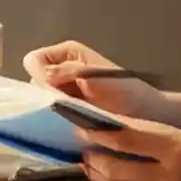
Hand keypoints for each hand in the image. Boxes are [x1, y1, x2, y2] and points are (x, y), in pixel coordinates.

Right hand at [22, 40, 164, 118]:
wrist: (147, 115)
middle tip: (64, 108)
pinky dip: (52, 120)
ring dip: (49, 109)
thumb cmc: (127, 91)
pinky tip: (67, 127)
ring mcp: (62, 91)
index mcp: (67, 53)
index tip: (54, 91)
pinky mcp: (65, 110)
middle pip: (33, 81)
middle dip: (43, 95)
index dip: (39, 75)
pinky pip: (47, 114)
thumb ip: (71, 71)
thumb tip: (44, 74)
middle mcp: (60, 69)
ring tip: (68, 119)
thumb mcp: (99, 76)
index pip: (33, 60)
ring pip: (39, 99)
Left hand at [77, 116, 180, 180]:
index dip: (102, 130)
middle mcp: (175, 177)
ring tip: (92, 165)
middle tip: (81, 143)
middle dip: (96, 155)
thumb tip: (149, 138)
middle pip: (119, 168)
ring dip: (105, 178)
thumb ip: (175, 133)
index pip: (128, 136)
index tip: (84, 123)